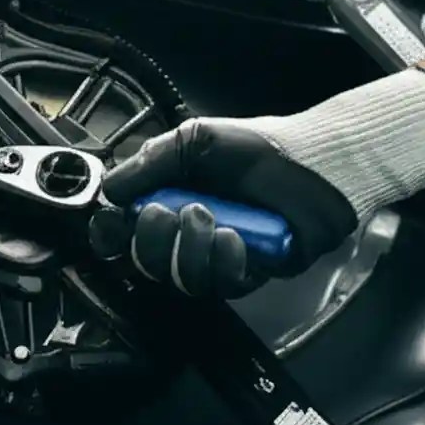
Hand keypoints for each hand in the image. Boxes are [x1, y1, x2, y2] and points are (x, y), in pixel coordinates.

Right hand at [98, 68, 424, 297]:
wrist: (316, 163)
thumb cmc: (258, 148)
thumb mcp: (195, 140)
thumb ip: (149, 162)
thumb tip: (108, 190)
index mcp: (166, 199)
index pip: (121, 231)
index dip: (110, 234)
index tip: (114, 224)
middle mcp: (185, 232)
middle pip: (144, 261)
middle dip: (150, 240)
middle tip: (166, 213)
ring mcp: (215, 256)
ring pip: (180, 278)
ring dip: (187, 250)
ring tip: (208, 218)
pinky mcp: (248, 273)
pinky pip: (222, 284)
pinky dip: (224, 261)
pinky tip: (236, 237)